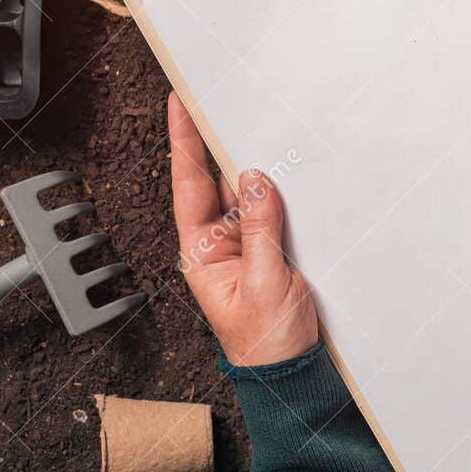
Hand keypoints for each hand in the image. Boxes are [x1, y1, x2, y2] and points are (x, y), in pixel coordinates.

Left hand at [168, 92, 318, 365]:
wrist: (291, 373)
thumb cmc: (267, 342)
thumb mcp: (264, 282)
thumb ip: (260, 228)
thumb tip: (252, 179)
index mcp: (201, 252)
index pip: (189, 185)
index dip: (184, 142)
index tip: (179, 105)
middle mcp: (219, 243)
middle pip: (214, 180)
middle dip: (215, 140)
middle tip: (216, 98)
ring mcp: (246, 244)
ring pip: (246, 191)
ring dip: (250, 161)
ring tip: (251, 122)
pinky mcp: (273, 249)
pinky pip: (271, 208)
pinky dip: (277, 186)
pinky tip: (283, 166)